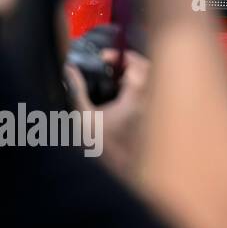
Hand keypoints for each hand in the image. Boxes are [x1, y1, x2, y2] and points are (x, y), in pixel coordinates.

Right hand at [65, 47, 150, 177]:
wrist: (116, 171)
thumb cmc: (100, 147)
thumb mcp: (83, 118)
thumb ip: (77, 90)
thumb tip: (69, 69)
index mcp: (136, 100)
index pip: (138, 66)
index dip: (123, 56)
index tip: (106, 56)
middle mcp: (152, 103)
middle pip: (152, 69)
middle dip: (134, 61)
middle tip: (114, 63)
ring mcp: (157, 110)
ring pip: (156, 81)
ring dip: (140, 73)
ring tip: (119, 77)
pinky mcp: (157, 117)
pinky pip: (156, 92)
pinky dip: (144, 85)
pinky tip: (125, 93)